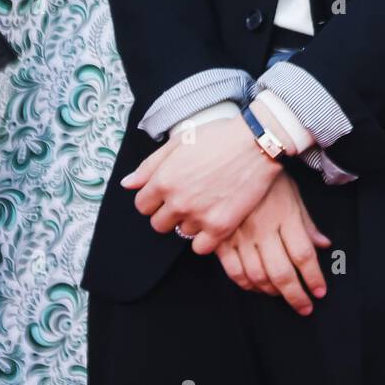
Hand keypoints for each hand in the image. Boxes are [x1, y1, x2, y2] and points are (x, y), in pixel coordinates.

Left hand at [121, 115, 283, 252]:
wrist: (256, 143)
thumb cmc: (219, 137)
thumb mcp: (180, 141)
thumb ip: (150, 165)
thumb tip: (128, 184)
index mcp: (164, 179)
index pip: (142, 205)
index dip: (154, 198)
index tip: (169, 192)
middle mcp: (177, 201)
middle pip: (158, 224)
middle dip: (168, 213)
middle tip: (188, 198)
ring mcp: (199, 216)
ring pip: (181, 233)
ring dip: (190, 221)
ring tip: (207, 202)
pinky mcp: (220, 227)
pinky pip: (200, 248)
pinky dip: (205, 238)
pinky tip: (214, 219)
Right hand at [210, 170, 331, 315]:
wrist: (235, 156)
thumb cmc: (267, 174)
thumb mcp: (293, 193)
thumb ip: (307, 223)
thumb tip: (323, 245)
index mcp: (285, 216)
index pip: (304, 255)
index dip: (313, 278)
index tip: (319, 292)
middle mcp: (264, 228)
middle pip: (282, 272)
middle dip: (295, 295)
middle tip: (304, 306)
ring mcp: (241, 234)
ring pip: (257, 276)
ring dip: (271, 291)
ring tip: (280, 295)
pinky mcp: (222, 237)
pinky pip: (233, 270)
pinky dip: (245, 284)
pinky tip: (254, 286)